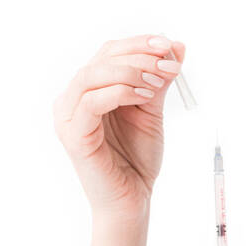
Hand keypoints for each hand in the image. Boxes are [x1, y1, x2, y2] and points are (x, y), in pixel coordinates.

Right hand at [52, 34, 186, 219]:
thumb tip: (177, 46)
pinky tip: (144, 97)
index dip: (139, 44)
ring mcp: (68, 117)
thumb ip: (159, 80)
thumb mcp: (152, 111)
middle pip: (101, 58)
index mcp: (89, 90)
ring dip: (130, 71)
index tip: (169, 46)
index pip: (109, 52)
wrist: (132, 200)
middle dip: (139, 55)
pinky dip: (120, 91)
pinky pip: (92, 101)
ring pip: (92, 74)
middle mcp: (73, 99)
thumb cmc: (137, 159)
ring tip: (157, 82)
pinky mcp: (73, 135)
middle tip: (168, 63)